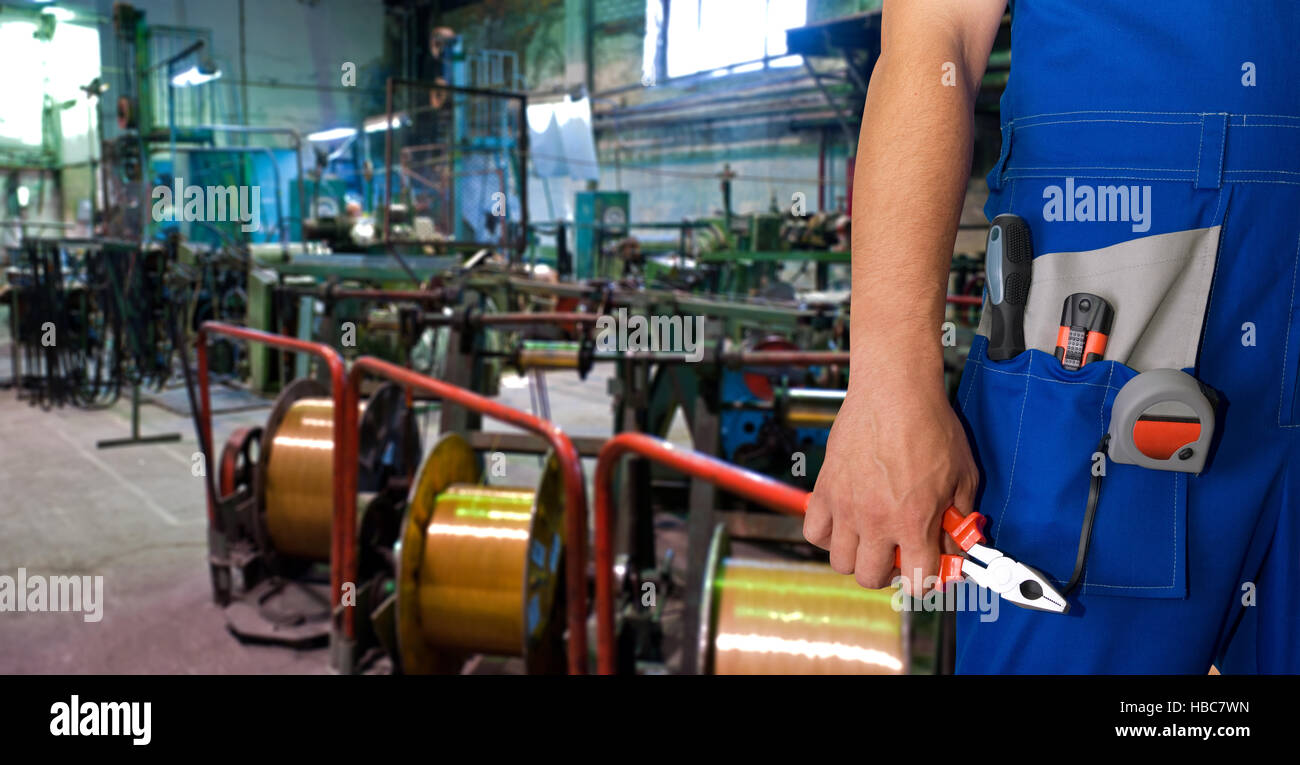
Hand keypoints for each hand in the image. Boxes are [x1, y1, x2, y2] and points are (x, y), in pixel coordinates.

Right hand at [804, 371, 977, 594]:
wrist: (894, 391)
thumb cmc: (931, 426)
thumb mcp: (963, 476)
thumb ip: (959, 517)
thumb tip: (954, 544)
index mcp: (914, 521)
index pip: (916, 581)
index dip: (925, 580)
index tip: (927, 568)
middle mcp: (876, 520)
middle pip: (870, 578)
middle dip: (888, 572)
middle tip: (897, 551)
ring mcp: (845, 507)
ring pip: (839, 561)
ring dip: (857, 556)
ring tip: (870, 537)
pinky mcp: (825, 489)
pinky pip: (814, 532)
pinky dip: (827, 534)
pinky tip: (844, 520)